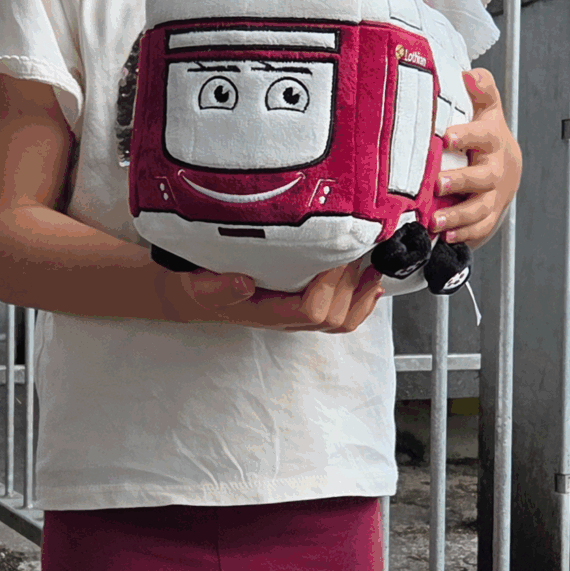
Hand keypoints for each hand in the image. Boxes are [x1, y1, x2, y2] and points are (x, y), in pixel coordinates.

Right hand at [162, 258, 382, 333]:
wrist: (196, 298)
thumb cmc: (201, 291)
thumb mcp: (199, 286)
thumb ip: (217, 287)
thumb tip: (243, 282)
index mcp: (266, 313)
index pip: (310, 310)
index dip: (329, 283)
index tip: (335, 251)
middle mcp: (286, 319)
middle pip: (334, 317)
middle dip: (351, 284)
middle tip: (360, 250)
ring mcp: (296, 316)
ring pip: (341, 320)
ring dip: (362, 294)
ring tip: (374, 266)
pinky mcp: (303, 306)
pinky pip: (340, 316)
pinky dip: (361, 301)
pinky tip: (370, 284)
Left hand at [433, 69, 521, 251]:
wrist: (507, 163)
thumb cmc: (486, 132)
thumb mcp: (485, 105)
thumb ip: (480, 87)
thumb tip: (468, 74)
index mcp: (491, 137)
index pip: (483, 134)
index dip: (467, 135)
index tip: (446, 136)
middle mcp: (495, 167)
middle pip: (483, 177)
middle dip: (460, 181)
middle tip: (436, 183)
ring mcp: (494, 194)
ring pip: (481, 207)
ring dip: (458, 215)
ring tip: (434, 220)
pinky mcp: (490, 214)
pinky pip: (480, 227)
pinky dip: (465, 233)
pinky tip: (445, 236)